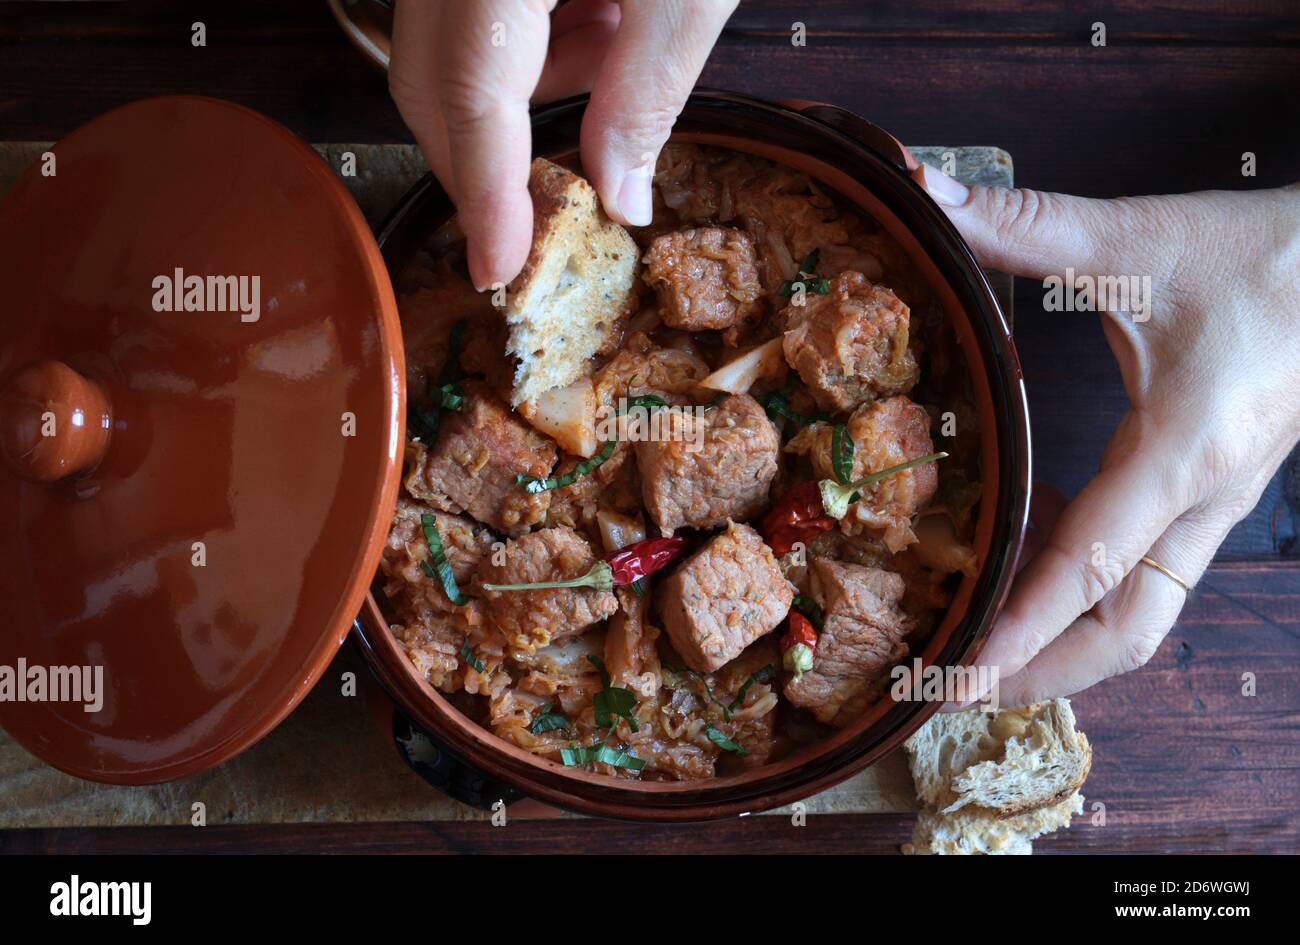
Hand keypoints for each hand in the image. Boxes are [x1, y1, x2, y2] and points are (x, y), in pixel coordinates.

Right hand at [389, 0, 736, 289]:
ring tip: (611, 47)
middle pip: (428, 84)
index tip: (497, 269)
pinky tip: (596, 15)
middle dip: (486, 160)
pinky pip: (469, 23)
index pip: (470, 95)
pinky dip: (528, 45)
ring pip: (445, 56)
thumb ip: (644, 94)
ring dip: (521, 92)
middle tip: (554, 201)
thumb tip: (620, 199)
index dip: (485, 194)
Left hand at [917, 165, 1299, 704]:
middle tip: (954, 688)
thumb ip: (1027, 223)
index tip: (960, 675)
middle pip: (1128, 630)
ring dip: (1062, 634)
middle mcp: (1203, 499)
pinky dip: (1084, 578)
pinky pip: (1146, 566)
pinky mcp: (1210, 489)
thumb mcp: (1139, 240)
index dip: (1023, 629)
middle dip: (1042, 670)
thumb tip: (929, 192)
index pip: (1094, 570)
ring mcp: (1213, 503)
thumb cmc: (1268, 257)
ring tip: (977, 634)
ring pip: (1141, 609)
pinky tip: (1032, 533)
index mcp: (1185, 452)